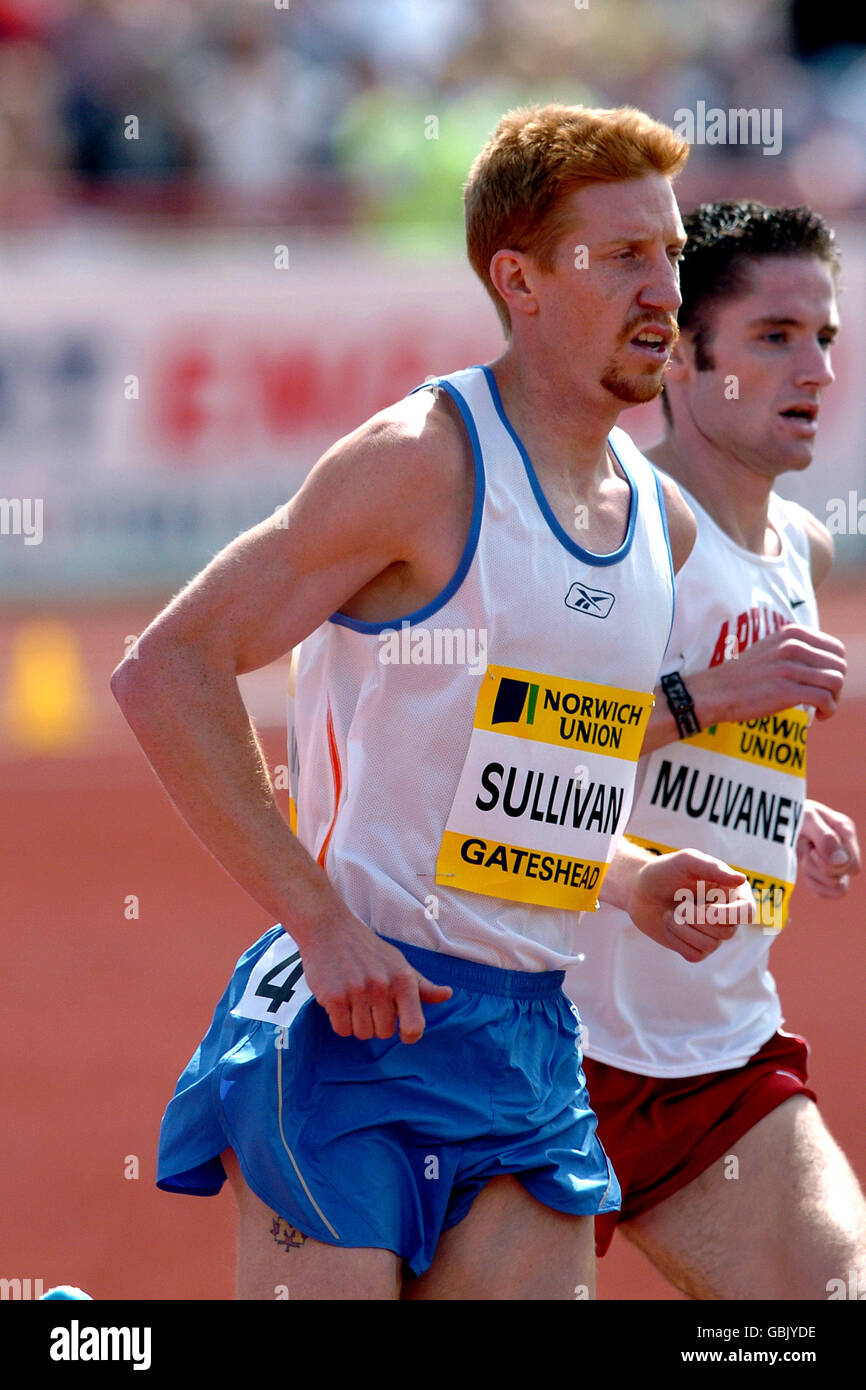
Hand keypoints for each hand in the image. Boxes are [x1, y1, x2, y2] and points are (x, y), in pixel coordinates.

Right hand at [299, 916, 451, 1043]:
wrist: (329, 928)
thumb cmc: (366, 948)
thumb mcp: (398, 963)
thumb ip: (422, 985)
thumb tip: (447, 994)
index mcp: (403, 979)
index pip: (414, 1026)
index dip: (409, 1035)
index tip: (402, 1031)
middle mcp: (383, 986)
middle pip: (383, 1034)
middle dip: (375, 1022)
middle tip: (367, 1001)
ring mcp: (358, 992)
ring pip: (361, 1033)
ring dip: (356, 1022)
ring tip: (352, 999)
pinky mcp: (334, 997)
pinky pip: (341, 1029)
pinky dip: (339, 1020)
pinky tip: (339, 1001)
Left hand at [626, 849, 754, 962]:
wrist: (639, 891)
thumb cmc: (665, 872)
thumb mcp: (687, 861)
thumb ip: (713, 868)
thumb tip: (741, 879)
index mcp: (731, 892)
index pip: (746, 912)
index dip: (729, 914)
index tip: (707, 907)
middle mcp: (727, 915)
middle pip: (728, 931)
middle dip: (698, 918)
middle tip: (680, 905)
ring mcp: (712, 934)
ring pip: (710, 945)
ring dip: (683, 928)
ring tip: (670, 913)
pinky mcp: (697, 949)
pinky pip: (695, 955)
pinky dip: (677, 939)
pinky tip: (670, 924)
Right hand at [688, 625, 845, 725]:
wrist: (716, 692)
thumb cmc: (744, 676)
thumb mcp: (770, 649)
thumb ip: (795, 648)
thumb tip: (825, 661)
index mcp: (791, 634)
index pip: (836, 648)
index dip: (835, 668)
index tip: (823, 683)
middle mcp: (792, 647)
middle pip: (839, 665)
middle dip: (837, 686)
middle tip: (824, 698)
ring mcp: (789, 669)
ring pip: (836, 682)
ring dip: (835, 699)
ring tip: (823, 708)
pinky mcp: (787, 691)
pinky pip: (825, 699)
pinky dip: (828, 710)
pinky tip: (819, 716)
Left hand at [796, 799, 860, 898]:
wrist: (778, 821)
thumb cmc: (792, 815)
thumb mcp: (806, 818)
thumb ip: (824, 836)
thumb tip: (840, 860)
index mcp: (845, 830)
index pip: (851, 865)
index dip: (830, 863)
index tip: (813, 848)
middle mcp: (845, 848)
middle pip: (842, 878)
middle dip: (818, 867)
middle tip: (807, 850)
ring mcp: (838, 862)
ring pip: (837, 888)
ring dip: (815, 875)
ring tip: (805, 857)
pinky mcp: (828, 874)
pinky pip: (827, 893)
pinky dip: (813, 884)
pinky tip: (805, 869)